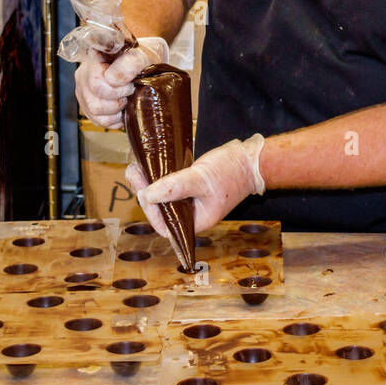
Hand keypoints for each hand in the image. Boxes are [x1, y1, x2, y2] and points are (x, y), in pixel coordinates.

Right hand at [73, 36, 168, 128]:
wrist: (149, 64)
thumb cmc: (145, 58)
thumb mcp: (144, 55)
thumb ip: (130, 63)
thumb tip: (112, 79)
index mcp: (93, 58)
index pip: (96, 82)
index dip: (117, 88)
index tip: (131, 82)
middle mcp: (84, 74)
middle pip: (95, 101)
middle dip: (119, 100)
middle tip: (131, 90)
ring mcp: (84, 91)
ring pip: (95, 112)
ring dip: (117, 109)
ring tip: (127, 97)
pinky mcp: (89, 107)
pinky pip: (100, 121)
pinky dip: (116, 118)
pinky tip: (123, 107)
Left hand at [131, 135, 265, 234]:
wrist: (251, 160)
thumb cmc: (231, 172)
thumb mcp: (201, 179)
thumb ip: (175, 187)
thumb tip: (147, 194)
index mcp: (197, 221)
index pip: (165, 224)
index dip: (151, 209)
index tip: (144, 190)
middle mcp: (192, 215)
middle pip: (160, 210)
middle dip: (145, 192)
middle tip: (134, 172)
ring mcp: (191, 201)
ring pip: (163, 197)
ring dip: (148, 183)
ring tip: (137, 167)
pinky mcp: (190, 188)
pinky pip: (169, 186)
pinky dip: (158, 177)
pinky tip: (149, 166)